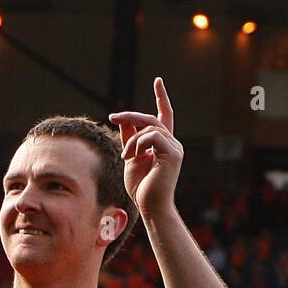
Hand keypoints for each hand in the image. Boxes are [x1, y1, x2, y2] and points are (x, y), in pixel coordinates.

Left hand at [108, 77, 181, 218]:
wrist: (150, 206)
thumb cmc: (141, 187)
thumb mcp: (131, 157)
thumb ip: (129, 138)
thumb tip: (122, 120)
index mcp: (164, 144)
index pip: (164, 115)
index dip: (161, 98)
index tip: (158, 80)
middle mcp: (173, 143)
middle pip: (151, 118)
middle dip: (130, 116)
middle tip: (112, 116)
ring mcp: (175, 148)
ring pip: (149, 128)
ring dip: (132, 140)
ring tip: (126, 156)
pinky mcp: (173, 154)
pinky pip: (152, 136)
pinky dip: (138, 144)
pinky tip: (132, 157)